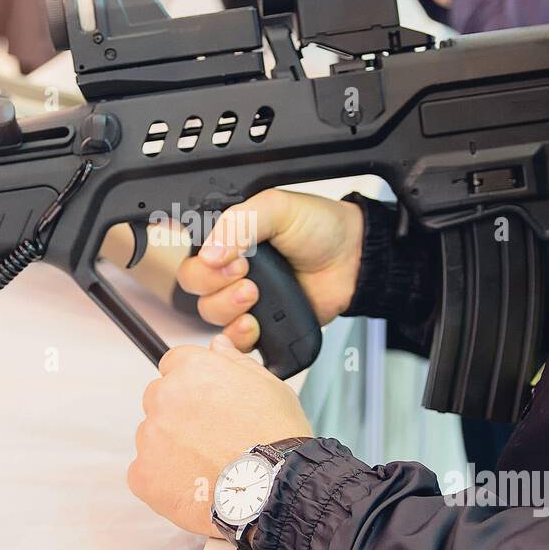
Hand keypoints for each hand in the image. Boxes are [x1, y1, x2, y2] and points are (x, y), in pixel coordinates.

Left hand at [127, 335, 311, 535]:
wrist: (273, 489)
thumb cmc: (276, 439)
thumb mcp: (268, 387)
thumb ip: (235, 362)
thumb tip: (219, 345)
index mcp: (194, 370)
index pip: (174, 364)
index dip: (192, 384)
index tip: (204, 402)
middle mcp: (166, 397)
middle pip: (159, 399)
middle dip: (179, 414)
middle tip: (210, 437)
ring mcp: (151, 436)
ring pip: (152, 436)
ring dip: (171, 447)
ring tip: (207, 465)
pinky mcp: (143, 473)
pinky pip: (145, 472)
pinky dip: (164, 480)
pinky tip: (194, 485)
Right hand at [176, 188, 364, 351]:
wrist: (355, 258)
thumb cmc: (320, 227)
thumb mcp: (277, 208)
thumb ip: (238, 223)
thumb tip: (209, 254)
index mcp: (229, 240)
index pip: (194, 259)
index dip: (204, 265)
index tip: (230, 259)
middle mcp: (233, 271)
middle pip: (196, 290)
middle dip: (216, 285)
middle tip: (246, 274)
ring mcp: (247, 300)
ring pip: (212, 316)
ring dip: (228, 309)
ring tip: (256, 296)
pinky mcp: (264, 326)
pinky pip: (236, 341)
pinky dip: (239, 338)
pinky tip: (254, 325)